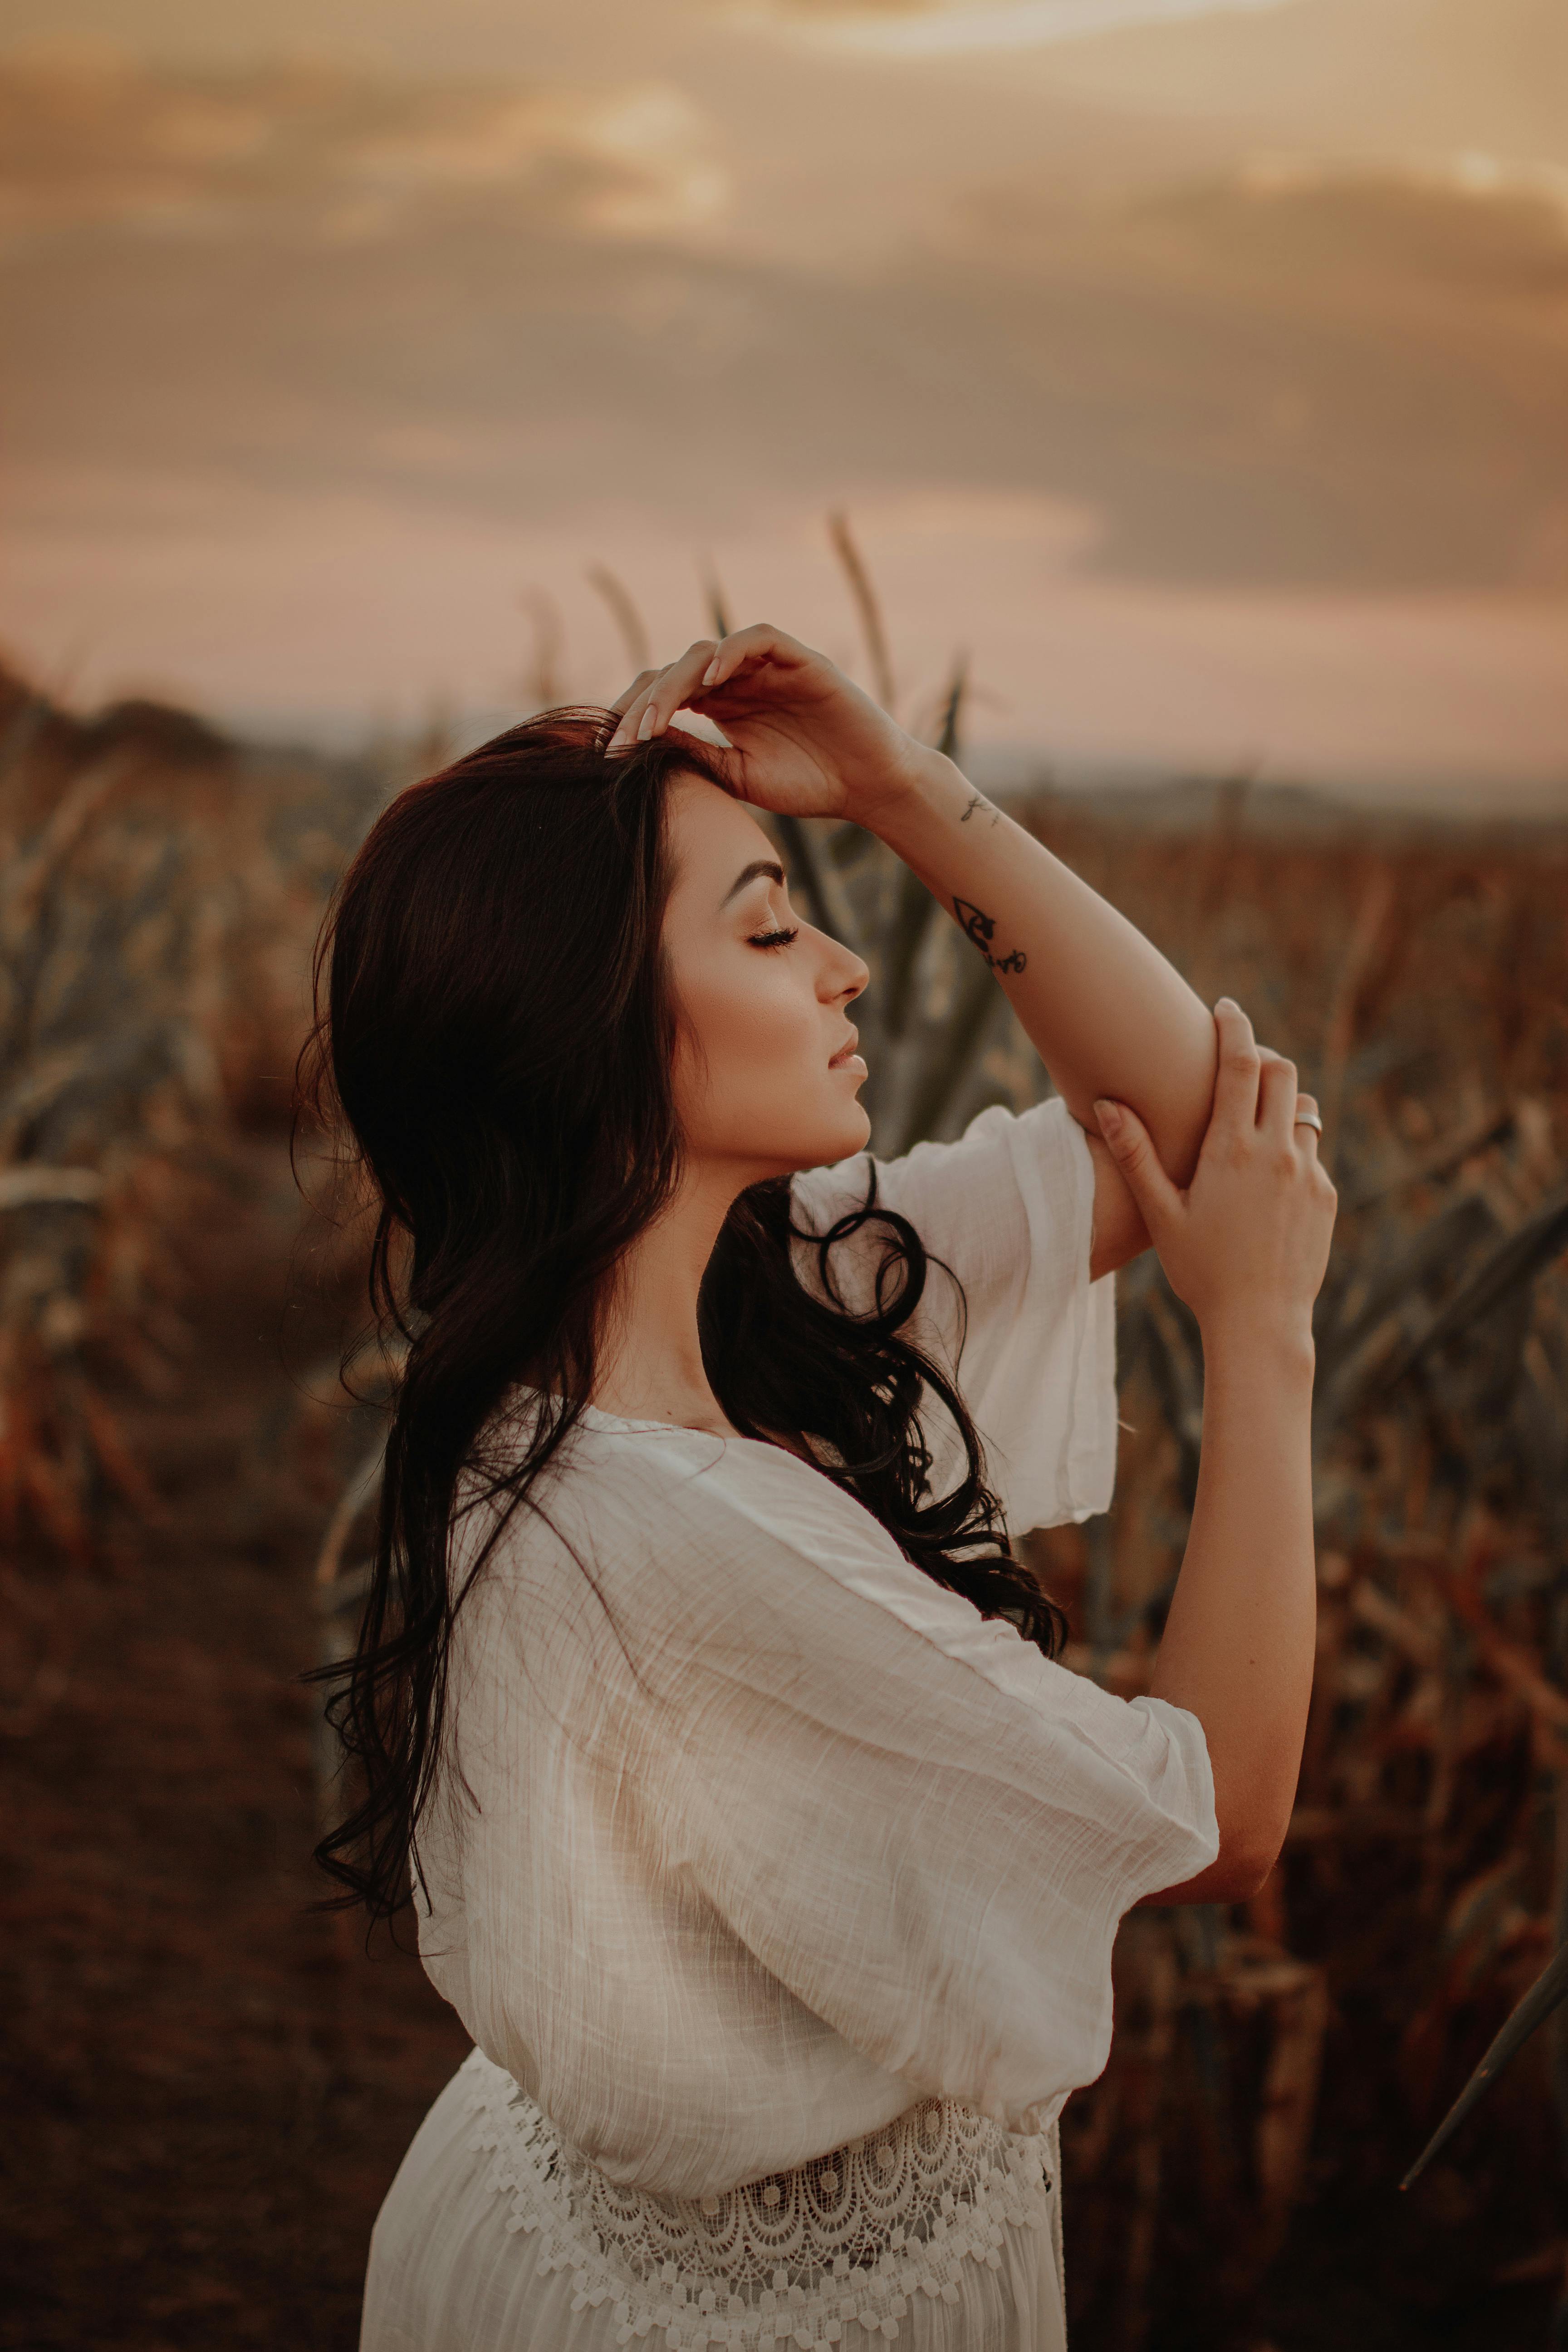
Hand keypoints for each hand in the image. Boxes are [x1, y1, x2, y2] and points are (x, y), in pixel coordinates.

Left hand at [602, 623, 924, 825]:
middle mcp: (738, 680)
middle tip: (624, 739)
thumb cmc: (808, 783)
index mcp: (720, 705)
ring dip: (676, 681)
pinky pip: (759, 638)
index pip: (663, 696)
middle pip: (675, 671)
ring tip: (657, 717)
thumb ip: (695, 753)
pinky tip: (709, 683)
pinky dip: (732, 653)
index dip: (633, 717)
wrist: (867, 788)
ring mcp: (767, 667)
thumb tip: (642, 743)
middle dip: (644, 703)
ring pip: (708, 652)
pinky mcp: (800, 660)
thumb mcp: (736, 774)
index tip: (610, 752)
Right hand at [1093, 1000, 1336, 1353]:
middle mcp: (1277, 1152)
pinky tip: (1266, 1176)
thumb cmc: (1201, 1270)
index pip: (1241, 1063)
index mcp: (1232, 1150)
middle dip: (1261, 1057)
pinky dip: (1292, 1145)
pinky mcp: (1325, 1196)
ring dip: (1279, 1102)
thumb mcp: (1161, 1212)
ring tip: (1252, 1120)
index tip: (1225, 1008)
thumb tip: (1107, 1104)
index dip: (1234, 1027)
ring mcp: (1308, 1173)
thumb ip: (1136, 1154)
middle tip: (1238, 1062)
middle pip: (1281, 1072)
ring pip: (1302, 1109)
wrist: (1261, 1322)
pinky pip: (1312, 1152)